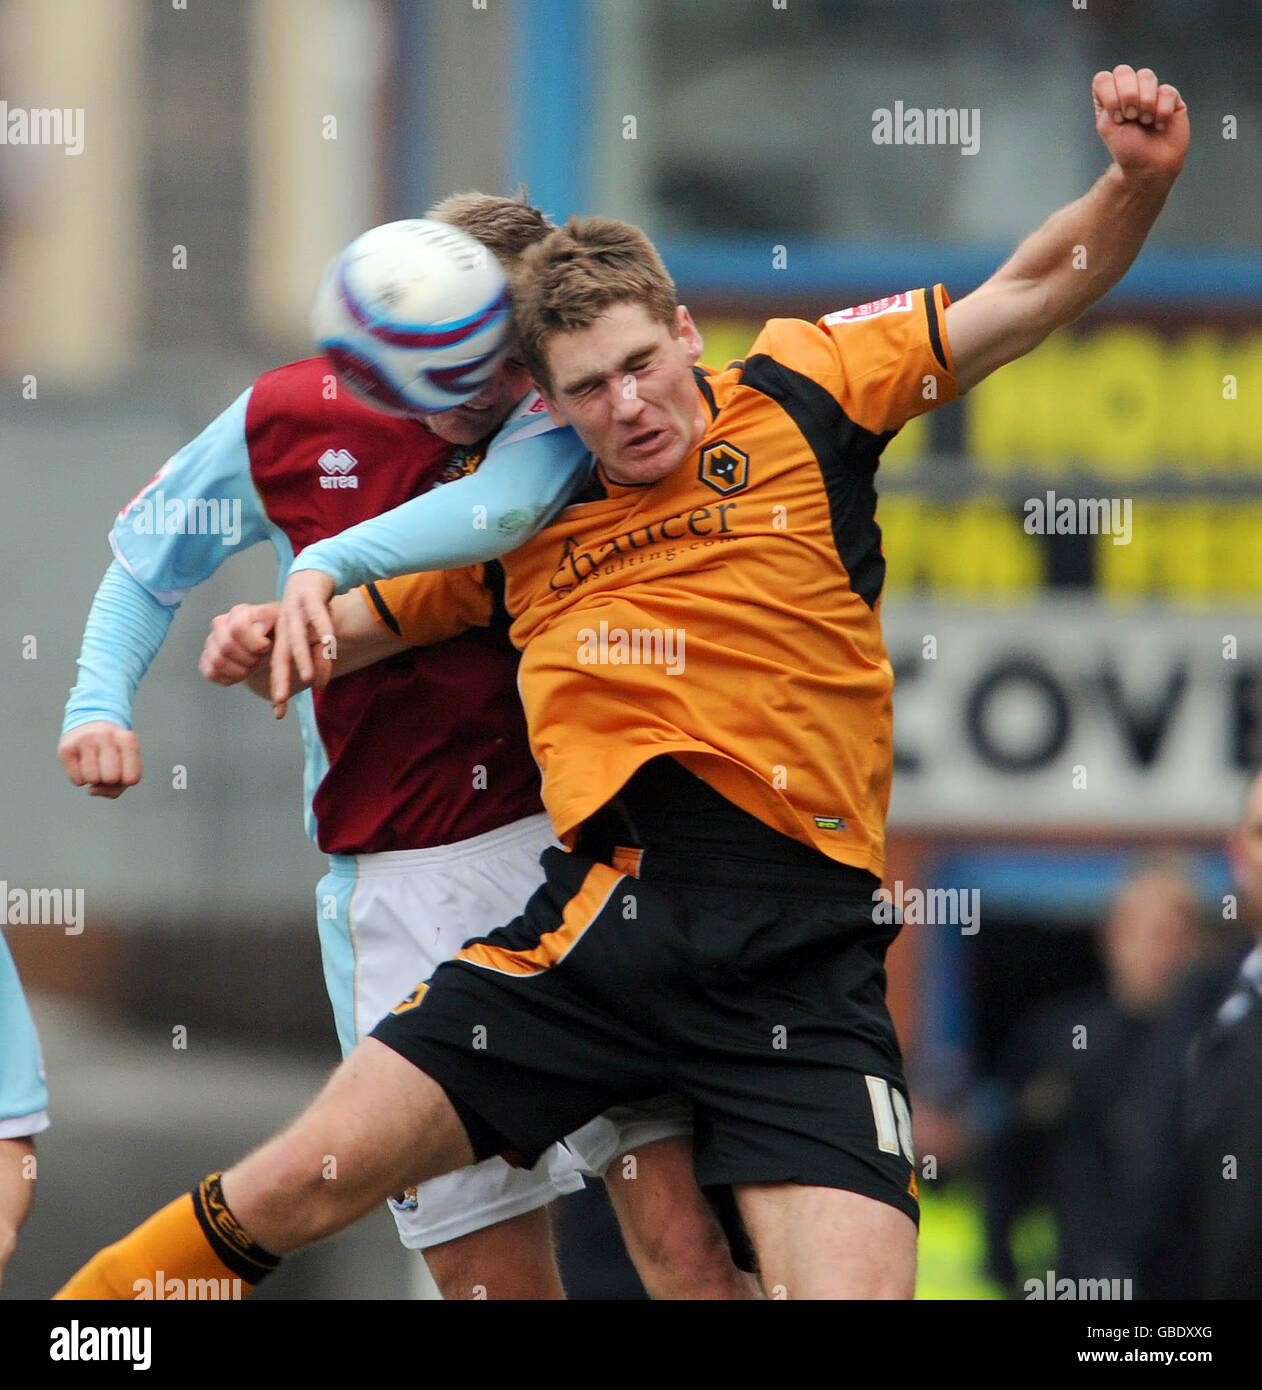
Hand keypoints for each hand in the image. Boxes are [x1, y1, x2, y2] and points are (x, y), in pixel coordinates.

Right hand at [58, 721, 141, 798]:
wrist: (89, 723)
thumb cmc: (113, 752)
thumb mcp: (125, 765)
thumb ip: (117, 788)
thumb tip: (92, 790)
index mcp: (128, 740)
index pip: (132, 778)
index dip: (125, 782)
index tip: (122, 770)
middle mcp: (106, 735)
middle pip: (111, 778)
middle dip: (109, 780)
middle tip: (105, 767)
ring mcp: (85, 739)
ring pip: (92, 779)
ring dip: (93, 780)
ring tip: (94, 766)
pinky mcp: (66, 747)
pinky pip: (76, 780)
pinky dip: (80, 779)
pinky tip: (81, 764)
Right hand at [199, 602, 277, 685]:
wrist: (271, 648)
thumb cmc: (280, 635)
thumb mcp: (285, 625)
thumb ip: (273, 624)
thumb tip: (258, 631)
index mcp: (241, 612)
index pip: (237, 628)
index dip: (254, 643)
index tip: (267, 647)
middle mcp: (222, 623)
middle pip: (226, 646)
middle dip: (249, 659)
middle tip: (260, 659)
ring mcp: (211, 640)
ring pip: (217, 661)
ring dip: (240, 671)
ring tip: (253, 666)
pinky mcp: (207, 658)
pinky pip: (210, 672)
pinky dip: (228, 678)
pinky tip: (241, 674)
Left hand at [271, 570, 336, 717]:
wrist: (312, 570)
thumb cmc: (311, 606)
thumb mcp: (310, 633)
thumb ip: (314, 657)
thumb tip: (319, 684)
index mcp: (282, 635)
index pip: (277, 666)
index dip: (279, 689)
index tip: (278, 713)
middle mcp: (285, 625)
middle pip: (281, 655)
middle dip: (281, 679)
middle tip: (279, 701)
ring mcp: (296, 610)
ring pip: (298, 637)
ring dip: (303, 658)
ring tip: (309, 680)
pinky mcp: (310, 596)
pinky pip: (318, 615)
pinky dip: (323, 629)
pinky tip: (328, 644)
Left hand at [1093, 65, 1187, 182]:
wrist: (1149, 166)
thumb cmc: (1127, 149)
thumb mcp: (1106, 125)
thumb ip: (1105, 100)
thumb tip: (1108, 77)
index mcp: (1110, 97)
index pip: (1104, 78)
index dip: (1109, 95)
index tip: (1116, 118)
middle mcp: (1130, 90)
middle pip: (1123, 71)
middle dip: (1126, 96)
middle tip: (1130, 118)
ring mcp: (1151, 91)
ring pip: (1146, 75)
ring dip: (1144, 103)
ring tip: (1145, 122)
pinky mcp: (1171, 96)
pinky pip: (1166, 91)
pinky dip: (1161, 112)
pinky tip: (1159, 125)